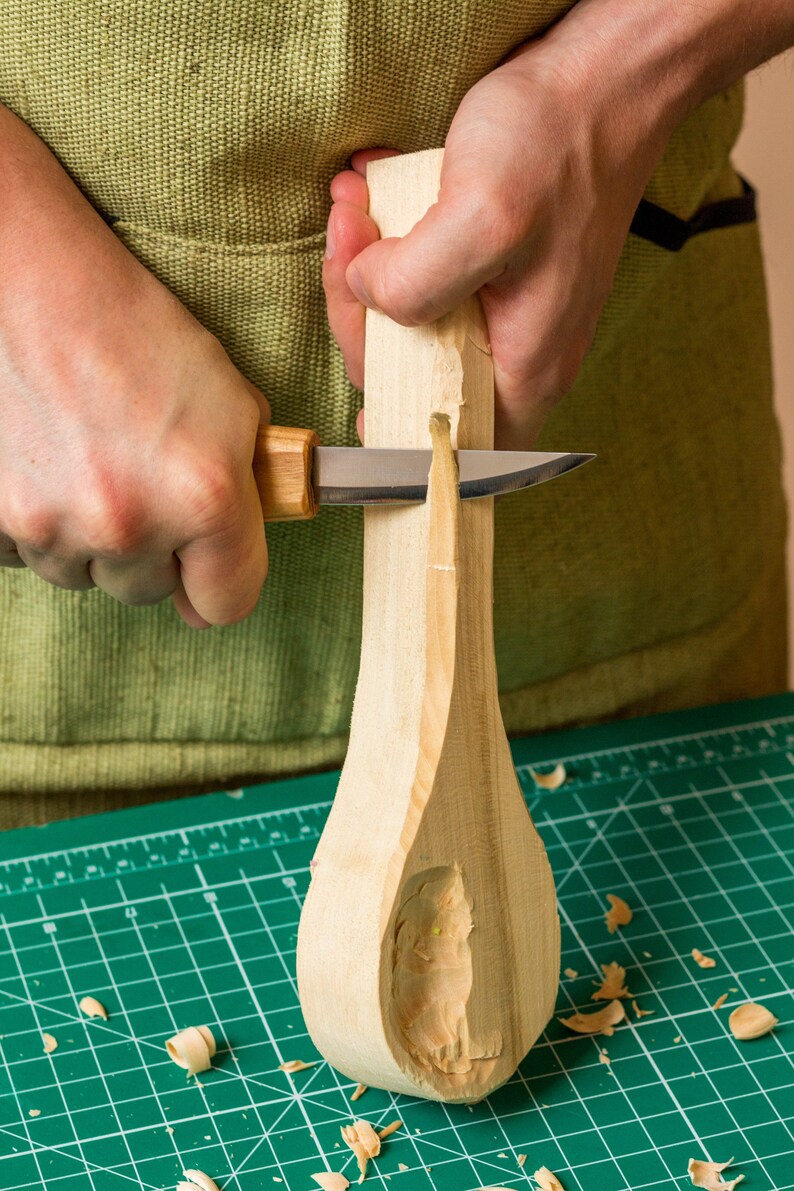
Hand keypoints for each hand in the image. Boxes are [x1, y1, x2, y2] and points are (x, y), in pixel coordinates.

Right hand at [0, 105, 268, 627]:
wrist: (30, 284)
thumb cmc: (135, 328)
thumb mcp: (230, 404)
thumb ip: (247, 488)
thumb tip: (238, 550)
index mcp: (205, 497)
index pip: (227, 606)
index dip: (220, 583)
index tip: (209, 569)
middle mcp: (128, 525)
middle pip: (150, 591)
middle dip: (151, 550)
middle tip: (139, 479)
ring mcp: (53, 527)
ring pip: (85, 575)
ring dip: (91, 538)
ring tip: (89, 459)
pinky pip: (29, 554)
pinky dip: (39, 522)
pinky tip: (48, 464)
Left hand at [323, 5, 687, 448]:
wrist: (599, 83)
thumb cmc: (558, 147)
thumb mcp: (485, 215)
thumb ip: (416, 280)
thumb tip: (367, 294)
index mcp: (525, 371)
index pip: (453, 449)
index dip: (396, 433)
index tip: (360, 374)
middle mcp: (516, 356)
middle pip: (411, 379)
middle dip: (362, 314)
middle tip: (349, 243)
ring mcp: (503, 316)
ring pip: (409, 329)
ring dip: (367, 273)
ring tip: (355, 211)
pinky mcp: (490, 277)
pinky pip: (424, 285)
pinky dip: (389, 250)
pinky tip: (374, 205)